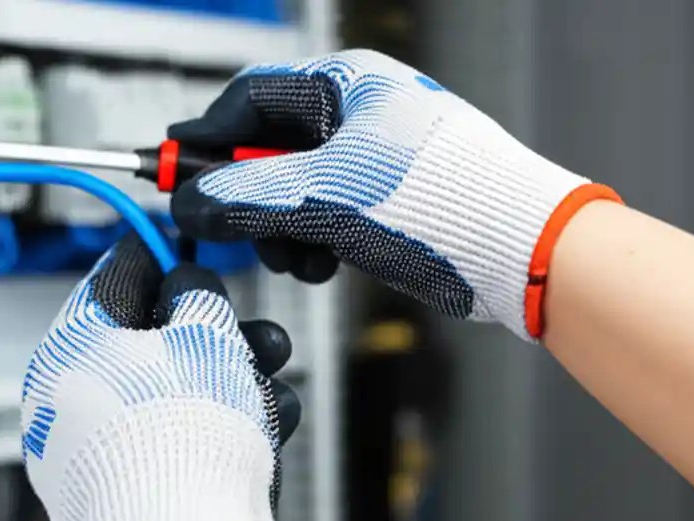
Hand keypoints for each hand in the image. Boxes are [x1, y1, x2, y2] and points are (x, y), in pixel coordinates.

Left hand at [21, 236, 307, 520]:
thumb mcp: (202, 334)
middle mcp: (71, 402)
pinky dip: (219, 428)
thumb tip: (185, 285)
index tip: (185, 251)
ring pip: (173, 396)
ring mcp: (95, 455)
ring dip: (234, 381)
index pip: (112, 282)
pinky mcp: (128, 497)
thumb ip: (195, 295)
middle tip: (260, 334)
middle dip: (218, 335)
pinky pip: (174, 443)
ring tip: (279, 377)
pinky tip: (275, 421)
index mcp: (68, 349)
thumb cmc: (182, 431)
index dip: (159, 261)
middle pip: (149, 345)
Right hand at [170, 49, 620, 339]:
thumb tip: (188, 203)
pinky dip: (311, 241)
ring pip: (291, 188)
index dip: (205, 139)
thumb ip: (245, 199)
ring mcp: (372, 157)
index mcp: (346, 83)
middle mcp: (358, 112)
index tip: (172, 175)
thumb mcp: (324, 198)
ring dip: (279, 228)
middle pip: (266, 148)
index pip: (249, 99)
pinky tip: (325, 263)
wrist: (521, 248)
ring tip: (297, 256)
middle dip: (247, 198)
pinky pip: (322, 214)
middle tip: (233, 232)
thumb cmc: (442, 201)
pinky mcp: (385, 201)